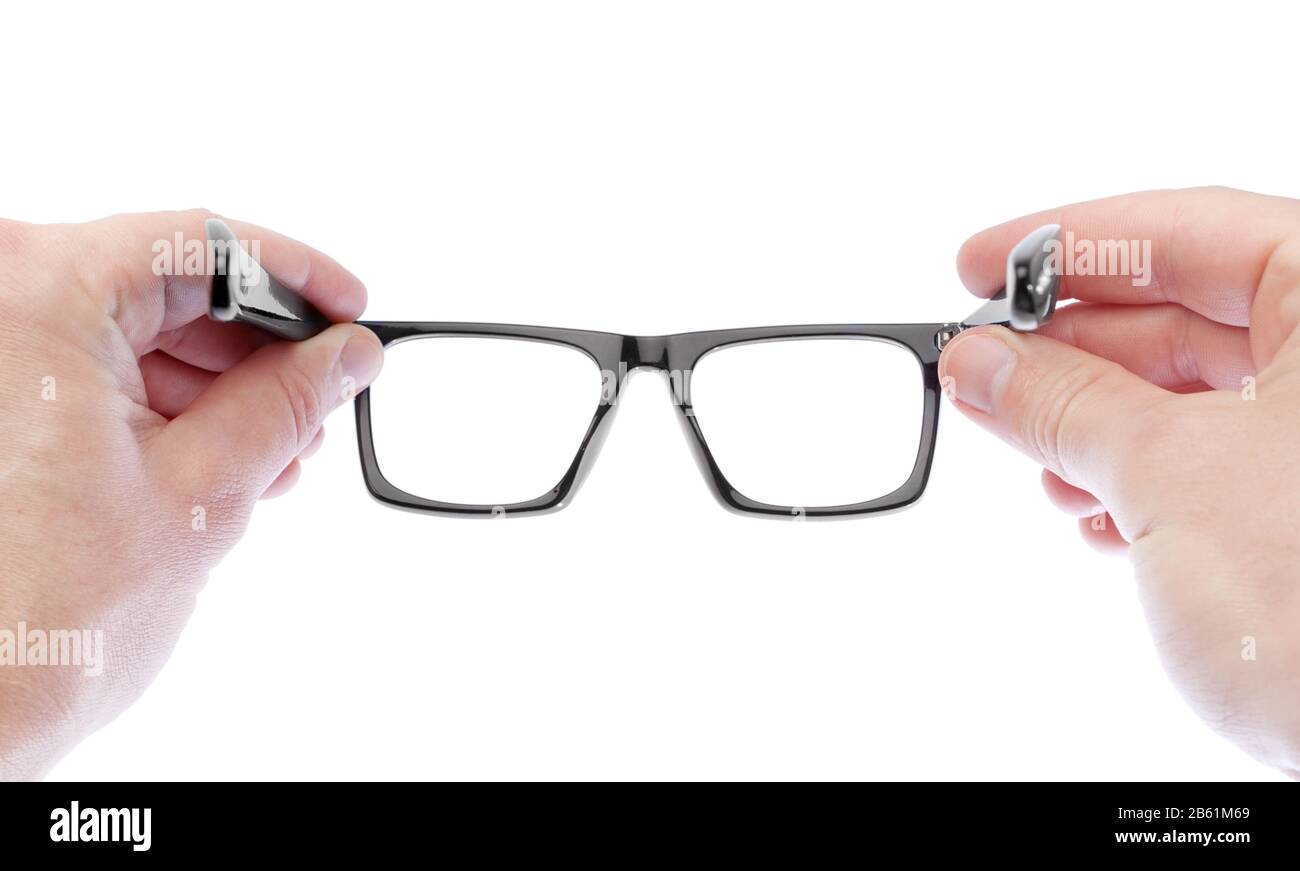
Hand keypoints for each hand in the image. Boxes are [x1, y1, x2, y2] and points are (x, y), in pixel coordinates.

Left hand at [0, 210, 382, 778]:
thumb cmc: (42, 615)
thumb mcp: (207, 487)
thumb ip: (289, 401)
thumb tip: (344, 354)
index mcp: (36, 295)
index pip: (199, 241)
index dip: (295, 275)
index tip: (349, 308)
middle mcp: (2, 305)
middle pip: (165, 284)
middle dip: (258, 345)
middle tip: (325, 389)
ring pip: (134, 329)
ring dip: (218, 383)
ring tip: (278, 447)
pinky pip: (95, 368)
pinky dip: (165, 403)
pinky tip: (224, 454)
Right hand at [941, 187, 1299, 775]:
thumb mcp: (1170, 476)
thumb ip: (1062, 400)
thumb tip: (983, 361)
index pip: (1188, 234)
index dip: (1067, 244)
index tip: (979, 265)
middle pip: (1189, 315)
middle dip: (1072, 349)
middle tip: (983, 366)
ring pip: (1196, 398)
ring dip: (1098, 425)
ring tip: (1036, 454)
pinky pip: (1214, 464)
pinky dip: (1141, 480)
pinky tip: (1094, 510)